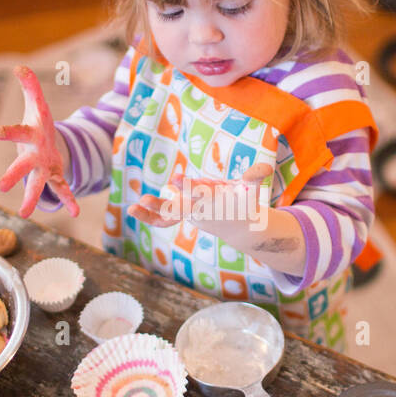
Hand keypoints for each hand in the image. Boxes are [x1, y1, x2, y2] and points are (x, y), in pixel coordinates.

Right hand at [0, 66, 78, 216]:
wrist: (42, 145)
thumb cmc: (37, 122)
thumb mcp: (37, 103)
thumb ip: (31, 86)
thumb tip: (20, 67)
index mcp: (29, 136)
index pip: (18, 132)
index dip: (8, 132)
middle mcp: (31, 156)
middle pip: (21, 166)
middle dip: (13, 175)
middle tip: (1, 186)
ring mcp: (42, 169)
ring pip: (36, 184)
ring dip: (30, 198)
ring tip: (24, 214)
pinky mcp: (55, 176)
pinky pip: (62, 190)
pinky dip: (69, 200)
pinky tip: (75, 213)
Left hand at [130, 161, 272, 227]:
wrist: (241, 228)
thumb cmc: (245, 202)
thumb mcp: (252, 189)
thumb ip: (255, 177)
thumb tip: (264, 169)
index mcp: (213, 201)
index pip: (199, 193)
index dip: (188, 186)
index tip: (175, 179)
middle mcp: (199, 209)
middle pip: (177, 208)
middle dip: (161, 205)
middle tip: (142, 200)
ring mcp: (190, 214)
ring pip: (167, 216)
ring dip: (150, 213)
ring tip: (132, 208)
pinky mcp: (185, 215)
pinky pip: (166, 220)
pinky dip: (152, 217)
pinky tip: (135, 210)